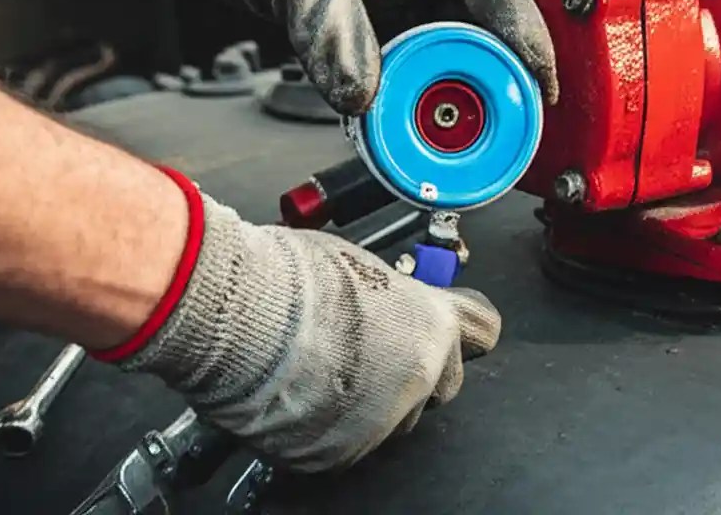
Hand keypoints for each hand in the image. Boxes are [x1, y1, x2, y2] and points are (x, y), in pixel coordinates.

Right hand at [120, 193, 501, 472]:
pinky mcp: (336, 455)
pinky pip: (342, 443)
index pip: (484, 331)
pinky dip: (325, 426)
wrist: (235, 318)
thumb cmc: (288, 278)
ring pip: (391, 419)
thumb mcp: (358, 265)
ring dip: (369, 401)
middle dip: (413, 371)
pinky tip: (297, 393)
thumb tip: (387, 299)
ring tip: (321, 368)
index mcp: (431, 326)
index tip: (453, 323)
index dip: (463, 327)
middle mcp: (417, 380)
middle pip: (442, 384)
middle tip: (370, 349)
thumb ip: (391, 295)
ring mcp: (379, 423)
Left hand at [143, 0, 557, 114]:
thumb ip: (328, 32)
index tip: (539, 80)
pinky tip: (406, 133)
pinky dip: (411, 105)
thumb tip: (360, 97)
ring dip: (452, 99)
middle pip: (484, 33)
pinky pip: (410, 77)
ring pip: (450, 61)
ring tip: (460, 142)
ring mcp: (404, 10)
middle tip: (508, 127)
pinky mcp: (380, 39)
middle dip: (497, 81)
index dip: (525, 35)